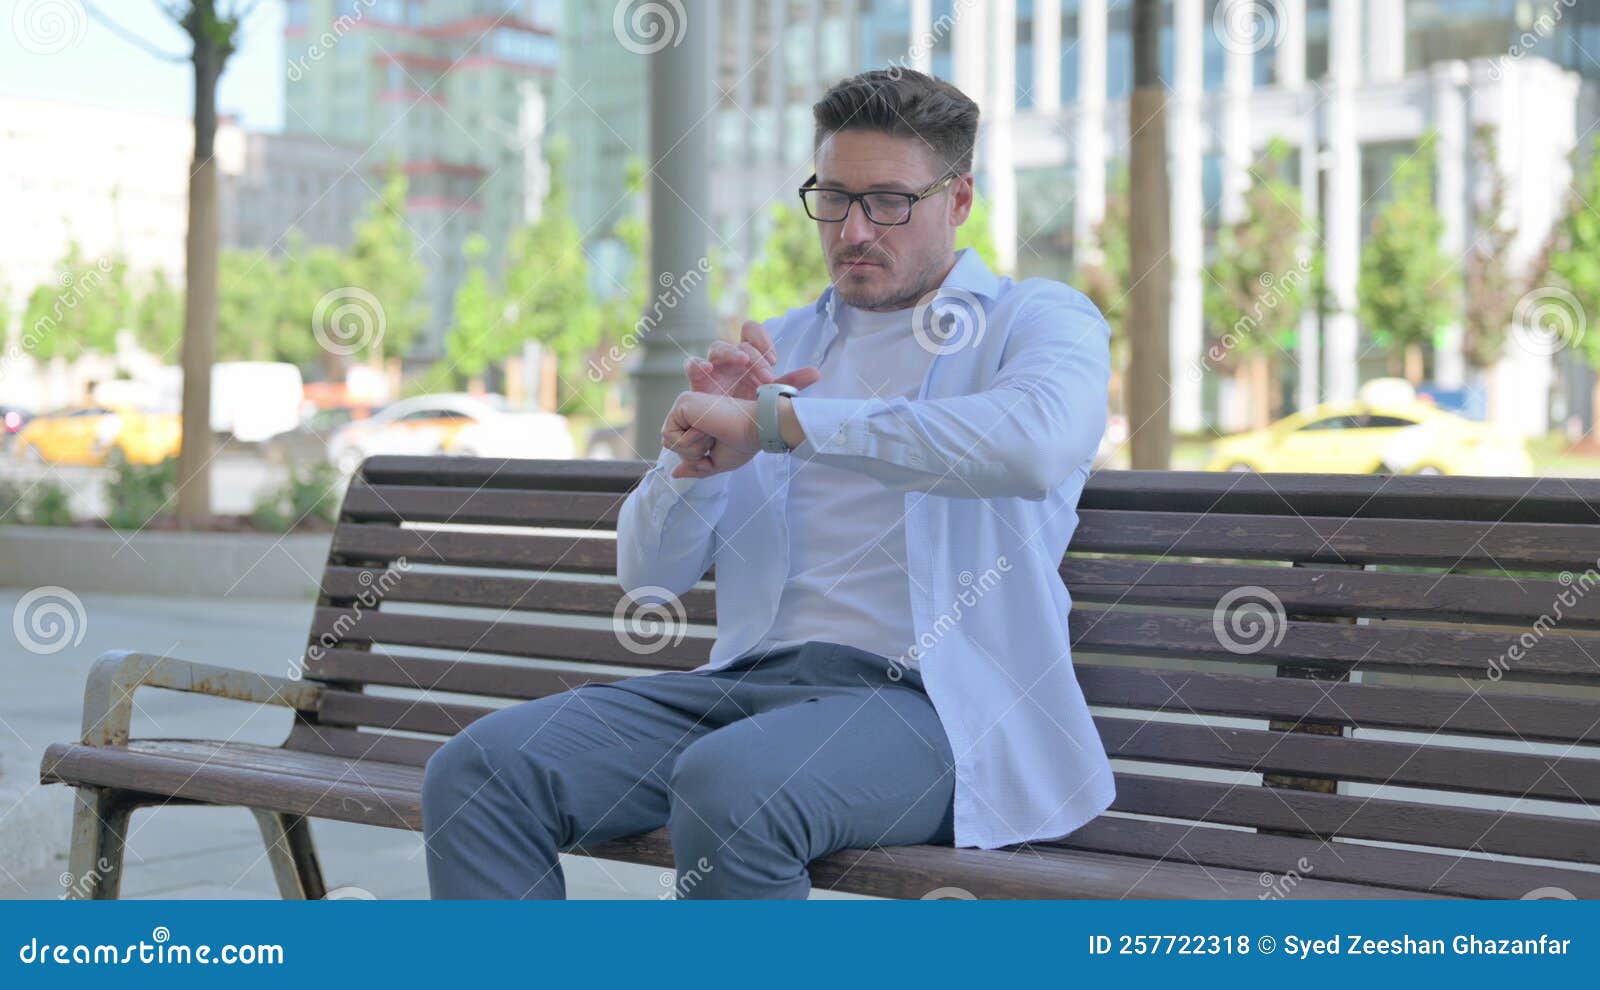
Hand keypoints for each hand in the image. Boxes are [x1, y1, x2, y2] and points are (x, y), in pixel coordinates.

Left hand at [661, 392, 760, 478]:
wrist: (756, 430)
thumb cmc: (742, 444)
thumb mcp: (715, 462)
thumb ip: (694, 467)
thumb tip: (674, 473)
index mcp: (696, 418)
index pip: (678, 445)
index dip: (694, 457)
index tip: (713, 452)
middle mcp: (688, 408)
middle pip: (670, 443)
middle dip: (691, 455)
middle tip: (712, 444)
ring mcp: (684, 403)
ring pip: (668, 440)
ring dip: (691, 449)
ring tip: (710, 436)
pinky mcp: (682, 403)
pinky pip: (669, 435)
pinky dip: (689, 442)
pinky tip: (706, 430)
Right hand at [684, 320, 819, 399]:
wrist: (728, 435)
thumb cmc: (749, 409)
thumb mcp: (770, 396)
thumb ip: (791, 383)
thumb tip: (816, 373)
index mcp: (747, 357)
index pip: (750, 331)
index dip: (761, 338)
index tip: (773, 358)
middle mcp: (730, 359)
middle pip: (739, 344)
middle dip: (755, 357)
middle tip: (767, 376)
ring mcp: (712, 368)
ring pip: (717, 348)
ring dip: (731, 352)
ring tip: (743, 361)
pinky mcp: (697, 382)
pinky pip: (692, 365)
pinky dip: (697, 364)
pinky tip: (706, 368)